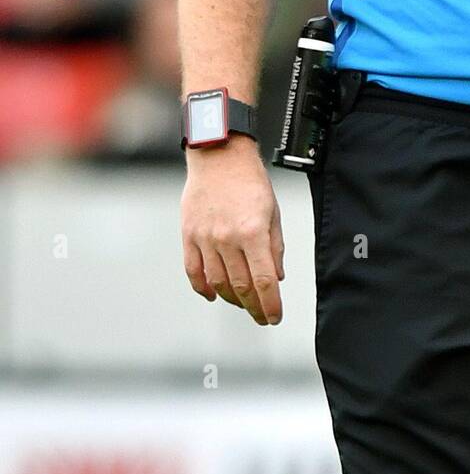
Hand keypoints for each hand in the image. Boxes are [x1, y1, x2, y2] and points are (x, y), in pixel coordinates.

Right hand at [181, 135, 284, 325]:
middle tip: (261, 316)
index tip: (275, 316)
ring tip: (243, 304)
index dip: (270, 304)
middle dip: (254, 307)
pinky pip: (193, 271)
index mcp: (253, 232)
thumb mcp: (273, 212)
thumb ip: (275, 247)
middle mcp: (227, 239)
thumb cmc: (250, 181)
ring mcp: (205, 238)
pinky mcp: (188, 235)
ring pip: (217, 283)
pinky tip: (213, 295)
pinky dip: (202, 288)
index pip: (263, 280)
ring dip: (231, 300)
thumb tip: (277, 277)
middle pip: (241, 287)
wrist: (220, 156)